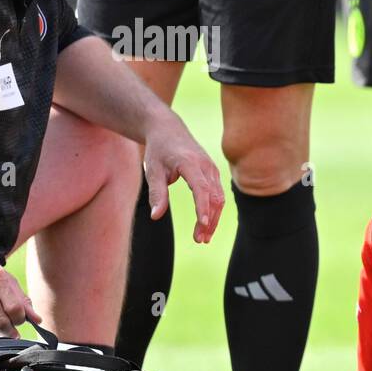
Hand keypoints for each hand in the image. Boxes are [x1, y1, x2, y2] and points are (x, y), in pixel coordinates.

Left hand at [143, 115, 224, 243]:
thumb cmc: (158, 151)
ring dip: (213, 219)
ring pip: (219, 199)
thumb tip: (156, 217)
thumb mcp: (152, 170)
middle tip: (199, 240)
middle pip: (214, 198)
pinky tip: (206, 225)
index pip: (201, 188)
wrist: (168, 130)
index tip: (202, 224)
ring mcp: (213, 170)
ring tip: (202, 238)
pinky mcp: (214, 174)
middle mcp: (206, 166)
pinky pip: (218, 195)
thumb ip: (156, 193)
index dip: (202, 207)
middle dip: (209, 220)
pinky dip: (214, 211)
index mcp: (190, 163)